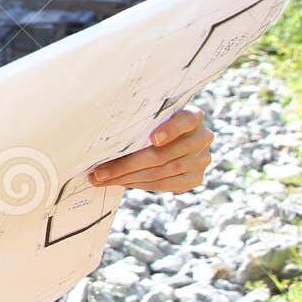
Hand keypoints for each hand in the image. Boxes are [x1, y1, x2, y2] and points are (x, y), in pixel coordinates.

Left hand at [89, 106, 214, 192]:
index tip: (153, 139)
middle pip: (164, 154)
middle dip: (126, 165)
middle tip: (100, 172)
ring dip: (128, 178)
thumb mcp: (149, 118)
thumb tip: (99, 141)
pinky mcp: (196, 177)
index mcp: (192, 116)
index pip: (186, 121)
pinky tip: (122, 182)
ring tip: (103, 179)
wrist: (173, 138)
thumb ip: (137, 123)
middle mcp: (202, 137)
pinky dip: (141, 185)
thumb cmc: (152, 124)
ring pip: (162, 172)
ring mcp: (202, 159)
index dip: (170, 130)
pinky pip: (166, 185)